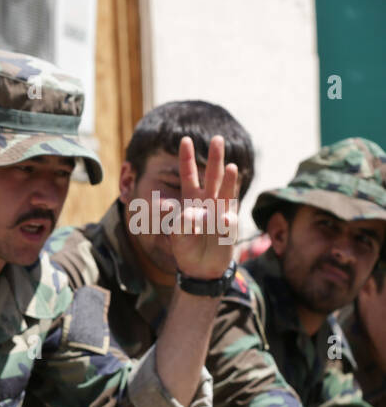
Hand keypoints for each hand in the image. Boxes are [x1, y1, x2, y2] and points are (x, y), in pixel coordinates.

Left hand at [167, 135, 240, 278]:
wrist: (201, 267)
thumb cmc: (187, 248)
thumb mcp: (177, 235)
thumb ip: (179, 223)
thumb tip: (186, 213)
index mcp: (190, 200)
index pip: (189, 175)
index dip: (187, 158)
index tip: (185, 139)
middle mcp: (207, 201)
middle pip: (211, 176)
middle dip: (213, 158)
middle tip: (217, 139)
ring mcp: (220, 210)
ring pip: (225, 190)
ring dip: (228, 178)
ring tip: (230, 165)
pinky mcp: (229, 225)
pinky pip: (229, 215)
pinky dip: (226, 214)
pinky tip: (223, 216)